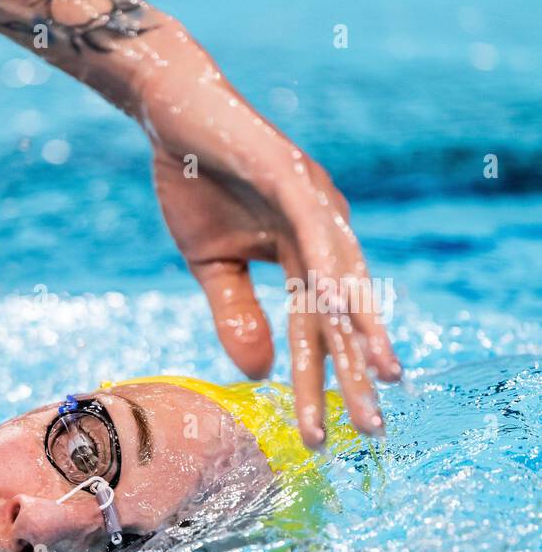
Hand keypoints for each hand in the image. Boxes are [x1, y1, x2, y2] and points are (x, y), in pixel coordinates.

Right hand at [141, 52, 401, 443]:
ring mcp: (311, 200)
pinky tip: (339, 308)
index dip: (322, 379)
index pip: (316, 328)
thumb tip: (258, 374)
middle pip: (342, 312)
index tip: (325, 433)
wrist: (172, 117)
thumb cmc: (194, 183)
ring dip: (360, 327)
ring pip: (342, 275)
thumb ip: (236, 313)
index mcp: (302, 254)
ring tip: (379, 376)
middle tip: (373, 427)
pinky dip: (330, 267)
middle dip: (357, 371)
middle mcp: (320, 230)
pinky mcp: (290, 174)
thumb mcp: (210, 264)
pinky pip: (315, 228)